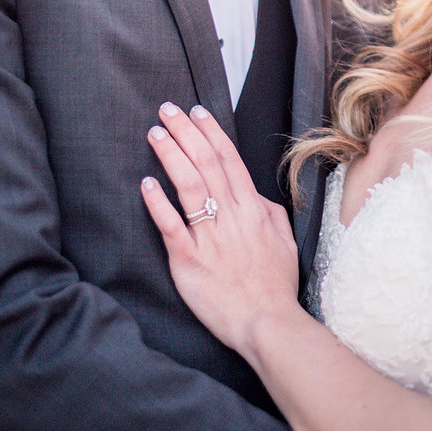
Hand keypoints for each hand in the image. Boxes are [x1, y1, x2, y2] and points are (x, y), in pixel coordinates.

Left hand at [140, 102, 299, 353]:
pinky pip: (171, 226)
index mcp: (252, 210)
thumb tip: (255, 194)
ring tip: (155, 134)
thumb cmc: (274, 285)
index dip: (211, 133)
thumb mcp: (284, 242)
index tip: (196, 112)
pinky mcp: (190, 260)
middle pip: (206, 164)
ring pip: (189, 186)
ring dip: (171, 156)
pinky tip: (146, 183)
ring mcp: (210, 237)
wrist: (267, 321)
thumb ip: (269, 213)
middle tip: (167, 110)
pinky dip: (158, 203)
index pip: (229, 160)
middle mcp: (231, 216)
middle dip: (186, 133)